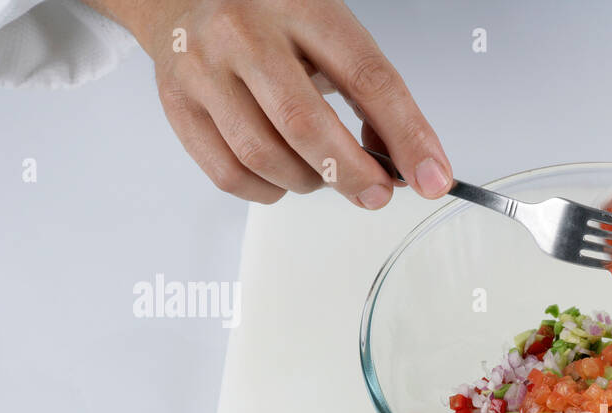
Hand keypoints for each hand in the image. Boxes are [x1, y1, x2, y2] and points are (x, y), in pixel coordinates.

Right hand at [90, 0, 451, 206]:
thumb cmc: (270, 21)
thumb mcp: (328, 34)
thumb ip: (367, 94)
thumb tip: (401, 163)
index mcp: (302, 7)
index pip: (368, 78)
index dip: (408, 135)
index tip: (433, 177)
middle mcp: (246, 33)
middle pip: (307, 124)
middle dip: (353, 173)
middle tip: (377, 194)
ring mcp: (204, 69)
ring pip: (265, 156)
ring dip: (308, 182)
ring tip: (323, 173)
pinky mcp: (177, 105)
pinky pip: (229, 174)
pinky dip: (267, 190)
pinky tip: (281, 175)